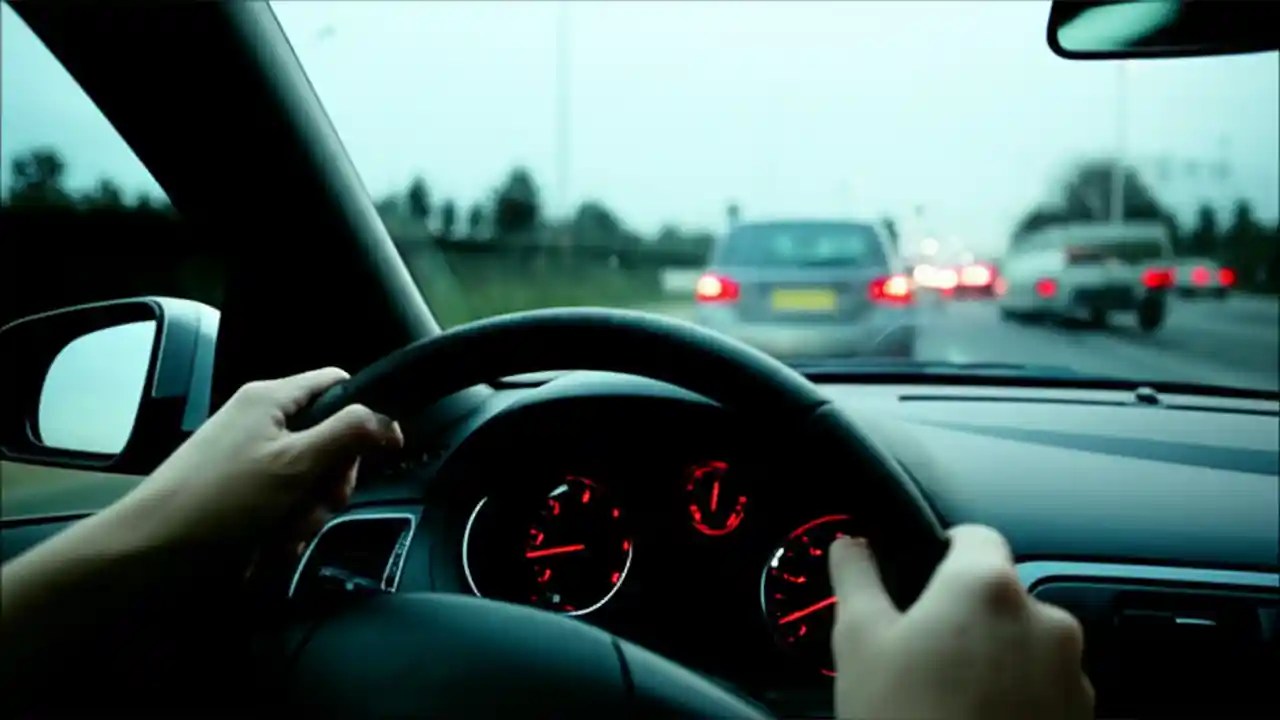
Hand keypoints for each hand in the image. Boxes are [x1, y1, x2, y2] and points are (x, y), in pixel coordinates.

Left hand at [122, 367, 402, 556]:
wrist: (151, 550)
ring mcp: (249, 457)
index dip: (364, 415)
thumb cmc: (223, 499)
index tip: (379, 453)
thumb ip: (349, 435)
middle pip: (328, 438)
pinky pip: (283, 500)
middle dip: (333, 479)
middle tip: (324, 503)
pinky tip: (274, 543)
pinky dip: (286, 524)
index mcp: (271, 399)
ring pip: (308, 477)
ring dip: (309, 509)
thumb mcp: (296, 463)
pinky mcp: (240, 491)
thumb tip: (389, 421)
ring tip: (288, 532)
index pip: (336, 384)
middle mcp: (260, 421)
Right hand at [829, 525, 1093, 719]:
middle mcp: (1042, 620)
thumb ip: (856, 576)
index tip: (920, 574)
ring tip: (945, 695)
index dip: (941, 550)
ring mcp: (1069, 672)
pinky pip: (1043, 685)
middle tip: (918, 652)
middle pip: (998, 593)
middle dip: (962, 614)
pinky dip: (1014, 693)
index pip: (974, 535)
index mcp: (986, 586)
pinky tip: (973, 718)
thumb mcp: (859, 641)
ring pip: (1023, 642)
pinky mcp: (1079, 715)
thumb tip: (849, 545)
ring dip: (992, 655)